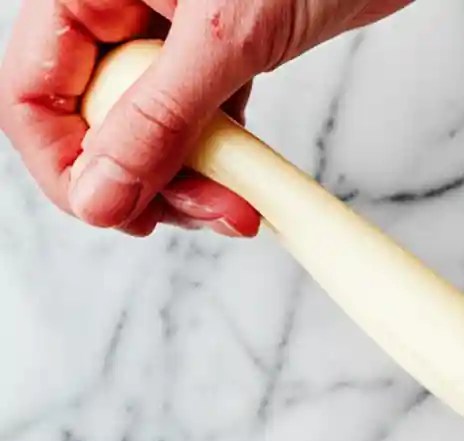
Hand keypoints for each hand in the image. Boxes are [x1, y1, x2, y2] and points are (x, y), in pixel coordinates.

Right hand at [0, 0, 409, 235]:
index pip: (33, 94)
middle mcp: (117, 12)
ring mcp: (166, 37)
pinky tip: (247, 188)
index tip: (113, 213)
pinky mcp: (216, 56)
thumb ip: (158, 118)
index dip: (65, 165)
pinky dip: (221, 163)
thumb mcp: (222, 37)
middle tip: (205, 214)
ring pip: (146, 136)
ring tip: (238, 209)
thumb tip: (101, 195)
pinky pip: (196, 126)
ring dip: (189, 187)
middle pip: (90, 126)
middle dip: (143, 185)